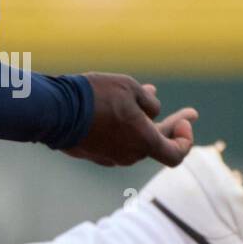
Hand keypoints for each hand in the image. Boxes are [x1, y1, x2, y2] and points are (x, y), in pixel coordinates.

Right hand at [63, 73, 196, 166]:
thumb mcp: (128, 87)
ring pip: (134, 140)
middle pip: (157, 145)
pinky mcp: (91, 152)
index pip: (176, 154)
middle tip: (188, 113)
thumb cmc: (94, 98)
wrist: (54, 110)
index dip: (185, 138)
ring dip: (144, 123)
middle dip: (171, 127)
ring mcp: (109, 156)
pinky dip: (124, 128)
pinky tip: (118, 110)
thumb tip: (153, 110)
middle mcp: (129, 155)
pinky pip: (115, 141)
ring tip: (145, 101)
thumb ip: (148, 101)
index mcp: (144, 143)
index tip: (185, 120)